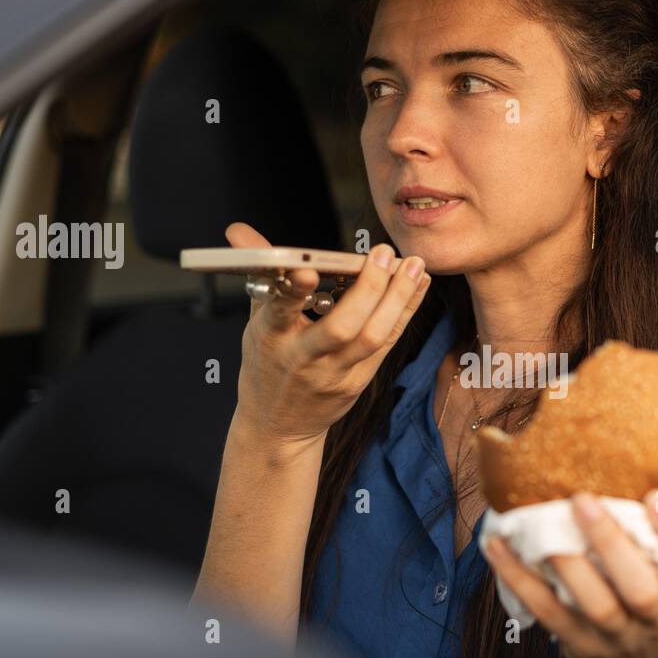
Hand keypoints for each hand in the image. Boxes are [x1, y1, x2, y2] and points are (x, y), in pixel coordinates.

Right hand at [227, 222, 430, 444]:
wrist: (278, 426)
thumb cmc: (267, 363)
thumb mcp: (256, 321)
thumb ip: (260, 273)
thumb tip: (239, 231)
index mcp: (271, 338)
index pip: (280, 312)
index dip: (292, 292)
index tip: (306, 270)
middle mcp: (304, 358)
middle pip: (340, 327)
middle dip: (367, 288)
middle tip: (384, 253)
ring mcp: (334, 374)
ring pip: (371, 337)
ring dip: (397, 298)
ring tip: (413, 265)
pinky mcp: (358, 382)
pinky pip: (386, 343)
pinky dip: (405, 310)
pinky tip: (418, 283)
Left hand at [483, 490, 657, 657]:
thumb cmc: (655, 610)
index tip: (656, 496)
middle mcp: (655, 617)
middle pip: (642, 590)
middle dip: (612, 545)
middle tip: (584, 501)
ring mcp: (616, 636)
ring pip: (596, 605)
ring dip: (567, 565)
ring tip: (542, 528)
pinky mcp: (579, 645)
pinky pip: (548, 612)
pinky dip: (520, 579)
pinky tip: (500, 548)